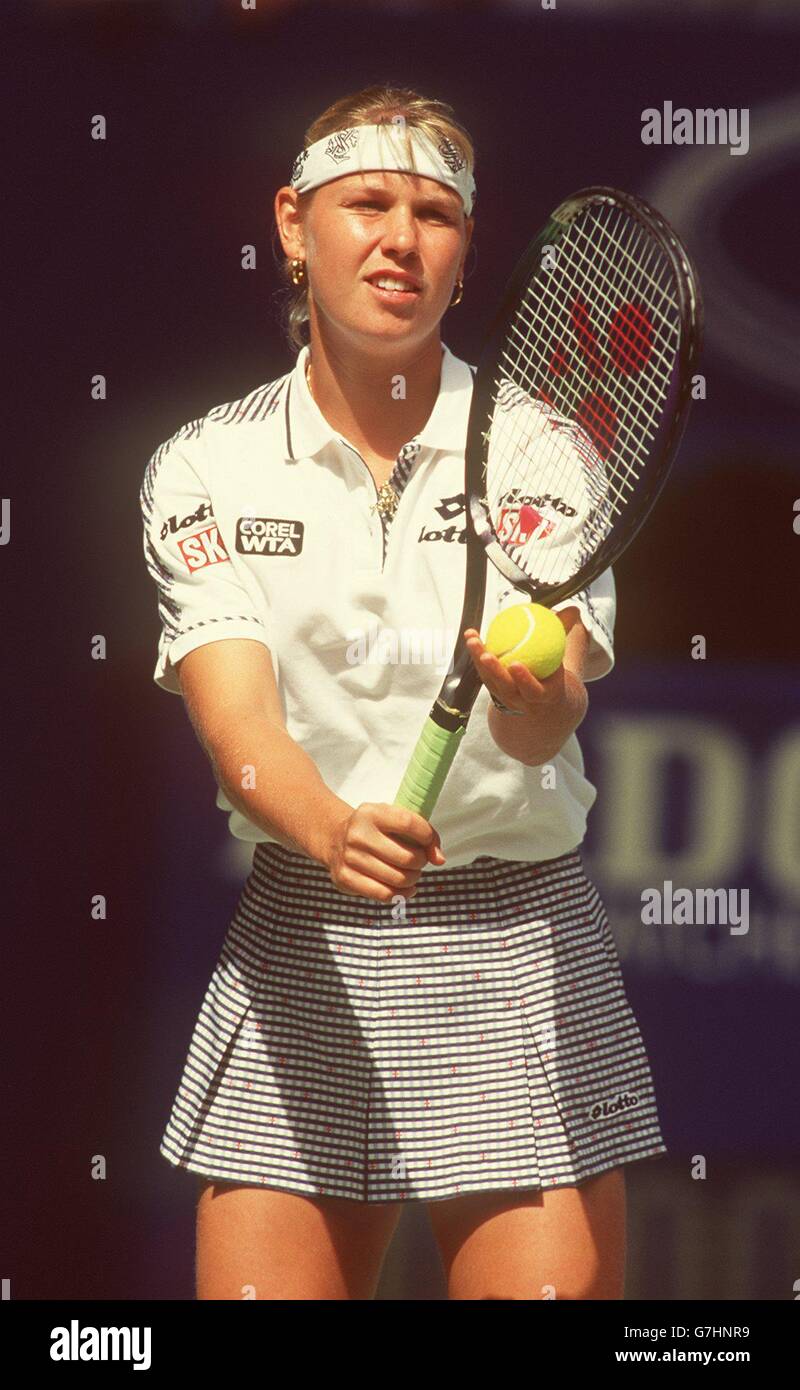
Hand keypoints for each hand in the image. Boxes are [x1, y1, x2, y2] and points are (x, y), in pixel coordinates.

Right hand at [325, 802, 445, 901]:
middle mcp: (358, 834)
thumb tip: (439, 859)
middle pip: (407, 857)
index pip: (409, 823)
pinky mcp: (345, 878)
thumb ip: (421, 832)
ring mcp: (350, 858)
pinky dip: (402, 894)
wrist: (334, 837)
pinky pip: (384, 894)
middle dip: (421, 863)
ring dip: (413, 879)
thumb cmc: (373, 829)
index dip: (428, 837)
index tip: (430, 845)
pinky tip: (405, 888)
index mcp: (371, 813)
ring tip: (411, 873)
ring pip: (398, 879)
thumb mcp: (392, 818)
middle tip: (419, 862)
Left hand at [463, 628, 565, 715]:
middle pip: (505, 688)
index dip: (524, 680)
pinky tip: (471, 635)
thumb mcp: (562, 654)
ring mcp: (505, 697)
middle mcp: (522, 700)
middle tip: (486, 654)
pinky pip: (482, 671)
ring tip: (472, 638)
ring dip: (478, 659)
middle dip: (494, 672)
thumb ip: (564, 633)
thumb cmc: (554, 669)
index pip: (532, 690)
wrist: (544, 696)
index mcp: (542, 695)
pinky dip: (476, 654)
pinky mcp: (493, 689)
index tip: (516, 664)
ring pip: (489, 680)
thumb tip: (573, 610)